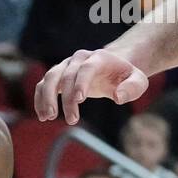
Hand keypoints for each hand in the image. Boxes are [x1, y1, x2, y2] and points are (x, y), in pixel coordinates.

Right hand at [33, 49, 148, 123]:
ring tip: (48, 117)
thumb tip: (118, 97)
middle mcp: (79, 59)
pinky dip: (39, 98)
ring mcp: (66, 65)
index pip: (86, 68)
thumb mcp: (138, 81)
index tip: (79, 100)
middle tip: (72, 120)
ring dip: (46, 97)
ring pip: (50, 77)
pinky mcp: (58, 75)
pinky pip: (43, 84)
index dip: (81, 82)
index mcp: (99, 58)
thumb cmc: (126, 76)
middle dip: (67, 98)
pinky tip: (41, 115)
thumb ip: (132, 88)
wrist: (112, 67)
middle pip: (67, 75)